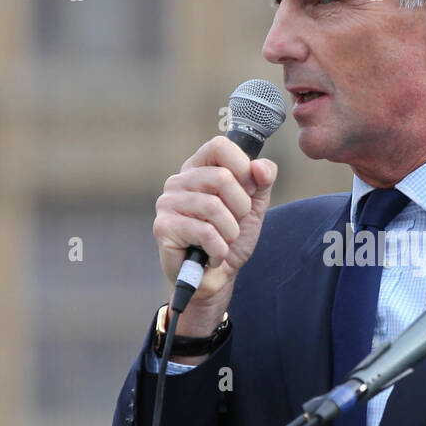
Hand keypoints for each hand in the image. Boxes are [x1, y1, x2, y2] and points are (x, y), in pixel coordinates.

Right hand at [154, 135, 277, 332]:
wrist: (217, 278)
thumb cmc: (230, 238)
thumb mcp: (254, 206)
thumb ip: (262, 181)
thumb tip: (260, 166)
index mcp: (199, 169)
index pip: (220, 146)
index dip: (243, 167)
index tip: (248, 191)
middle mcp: (179, 181)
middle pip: (222, 177)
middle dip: (240, 208)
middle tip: (234, 224)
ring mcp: (167, 203)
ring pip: (214, 207)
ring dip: (230, 232)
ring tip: (223, 241)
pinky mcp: (163, 227)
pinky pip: (206, 233)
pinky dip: (219, 249)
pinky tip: (212, 256)